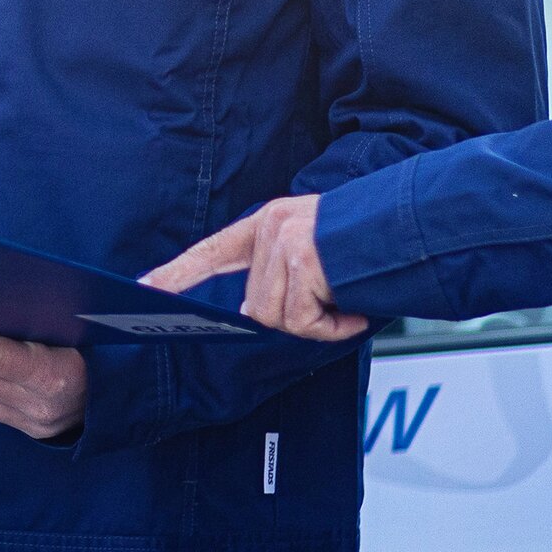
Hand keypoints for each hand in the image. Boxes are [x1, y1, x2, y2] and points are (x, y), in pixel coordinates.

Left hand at [143, 196, 366, 341]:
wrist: (409, 224)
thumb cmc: (366, 244)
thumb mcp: (314, 249)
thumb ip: (279, 275)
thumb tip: (249, 316)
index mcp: (269, 221)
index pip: (212, 250)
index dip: (177, 272)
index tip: (142, 290)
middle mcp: (272, 227)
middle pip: (256, 306)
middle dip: (295, 318)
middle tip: (331, 306)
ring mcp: (287, 243)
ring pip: (277, 318)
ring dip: (317, 325)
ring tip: (346, 305)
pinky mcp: (305, 262)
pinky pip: (303, 322)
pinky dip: (332, 330)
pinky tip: (354, 314)